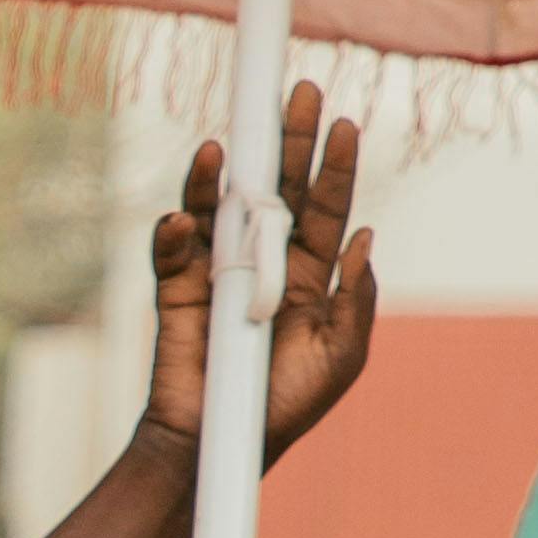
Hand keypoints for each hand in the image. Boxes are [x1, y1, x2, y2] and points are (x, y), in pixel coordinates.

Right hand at [142, 83, 374, 460]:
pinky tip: (183, 217)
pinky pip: (172, 252)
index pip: (324, 207)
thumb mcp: (342, 357)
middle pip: (276, 188)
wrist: (218, 444)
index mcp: (311, 274)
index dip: (334, 166)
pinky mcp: (178, 289)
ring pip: (219, 207)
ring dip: (220, 176)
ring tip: (228, 144)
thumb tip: (365, 236)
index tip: (344, 123)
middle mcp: (264, 260)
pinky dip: (174, 233)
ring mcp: (218, 270)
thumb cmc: (285, 405)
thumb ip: (357, 300)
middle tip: (298, 93)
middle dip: (287, 141)